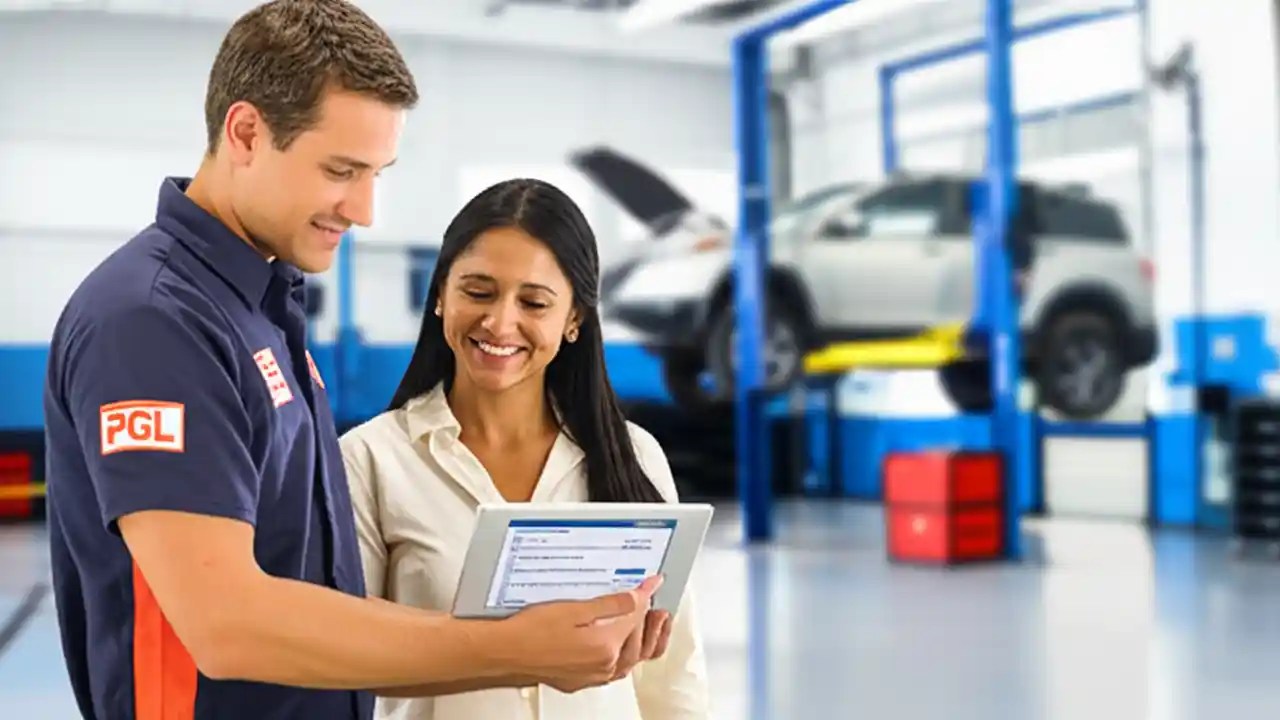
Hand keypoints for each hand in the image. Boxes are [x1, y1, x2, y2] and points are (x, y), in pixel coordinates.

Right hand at [499, 575, 662, 693]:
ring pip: (629, 661)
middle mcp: (603, 666)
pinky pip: (613, 670)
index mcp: (605, 647)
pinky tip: (622, 647)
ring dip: (641, 641)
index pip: (635, 617)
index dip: (645, 597)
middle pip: (637, 642)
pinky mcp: (581, 680)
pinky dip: (624, 656)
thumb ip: (612, 604)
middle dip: (649, 621)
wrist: (505, 651)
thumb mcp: (574, 608)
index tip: (651, 584)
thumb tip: (640, 595)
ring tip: (649, 624)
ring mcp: (592, 676)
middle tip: (656, 604)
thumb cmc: (531, 630)